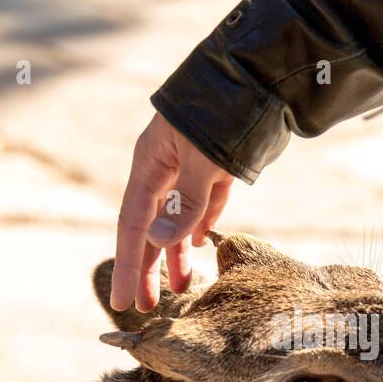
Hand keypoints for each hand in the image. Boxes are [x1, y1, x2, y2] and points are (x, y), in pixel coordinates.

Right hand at [111, 112, 233, 311]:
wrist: (257, 75)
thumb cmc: (224, 112)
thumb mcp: (204, 160)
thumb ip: (185, 202)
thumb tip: (157, 241)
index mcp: (150, 164)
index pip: (132, 225)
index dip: (128, 264)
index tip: (124, 299)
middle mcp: (164, 168)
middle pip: (150, 226)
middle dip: (147, 267)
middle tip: (147, 306)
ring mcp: (189, 167)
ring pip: (176, 218)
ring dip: (175, 253)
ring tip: (179, 287)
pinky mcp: (215, 167)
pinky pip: (201, 204)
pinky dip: (198, 226)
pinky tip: (199, 248)